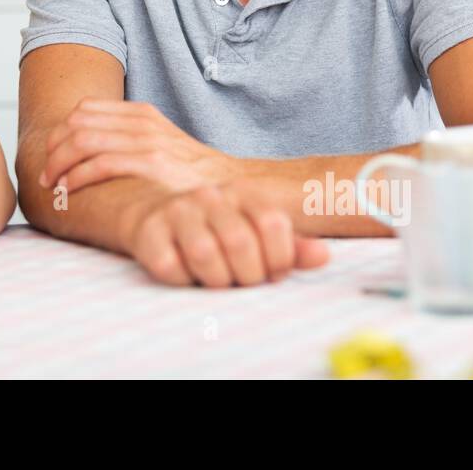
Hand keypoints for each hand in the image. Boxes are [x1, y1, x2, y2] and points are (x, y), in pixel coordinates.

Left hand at [40, 99, 237, 192]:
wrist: (230, 186)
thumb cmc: (190, 173)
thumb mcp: (161, 143)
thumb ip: (130, 138)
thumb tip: (89, 146)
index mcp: (142, 114)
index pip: (84, 110)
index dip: (60, 131)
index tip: (51, 154)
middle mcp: (142, 123)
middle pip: (77, 123)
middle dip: (53, 148)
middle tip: (46, 173)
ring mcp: (147, 141)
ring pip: (82, 141)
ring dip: (58, 163)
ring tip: (52, 184)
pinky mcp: (151, 164)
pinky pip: (99, 163)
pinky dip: (76, 176)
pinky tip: (69, 190)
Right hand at [118, 179, 328, 287]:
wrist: (153, 217)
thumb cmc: (215, 233)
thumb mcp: (255, 236)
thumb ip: (290, 248)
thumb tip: (324, 256)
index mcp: (243, 192)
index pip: (274, 224)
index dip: (279, 260)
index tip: (271, 273)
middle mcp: (209, 195)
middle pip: (240, 243)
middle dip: (246, 275)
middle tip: (241, 281)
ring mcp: (177, 211)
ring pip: (204, 254)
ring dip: (214, 280)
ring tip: (215, 279)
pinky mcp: (148, 232)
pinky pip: (170, 266)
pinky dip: (182, 280)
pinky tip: (185, 274)